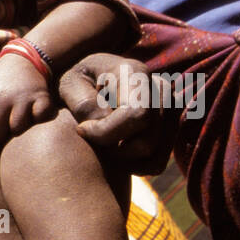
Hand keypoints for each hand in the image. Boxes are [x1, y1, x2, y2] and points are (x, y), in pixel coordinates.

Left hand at [0, 54, 53, 145]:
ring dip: (19, 128)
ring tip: (20, 120)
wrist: (24, 58)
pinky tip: (35, 112)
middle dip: (2, 133)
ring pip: (17, 129)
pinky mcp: (41, 97)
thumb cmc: (0, 78)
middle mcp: (3, 99)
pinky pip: (39, 118)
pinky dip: (39, 118)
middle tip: (7, 126)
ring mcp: (23, 99)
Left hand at [58, 53, 168, 172]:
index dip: (106, 132)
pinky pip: (156, 161)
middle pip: (146, 141)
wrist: (91, 78)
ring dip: (123, 159)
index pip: (136, 114)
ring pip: (152, 154)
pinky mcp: (170, 126)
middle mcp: (160, 89)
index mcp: (136, 74)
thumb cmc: (78, 81)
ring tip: (101, 142)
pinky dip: (134, 165)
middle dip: (113, 150)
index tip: (81, 130)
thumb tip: (103, 122)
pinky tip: (113, 150)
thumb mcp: (70, 85)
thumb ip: (84, 103)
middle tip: (91, 139)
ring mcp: (170, 109)